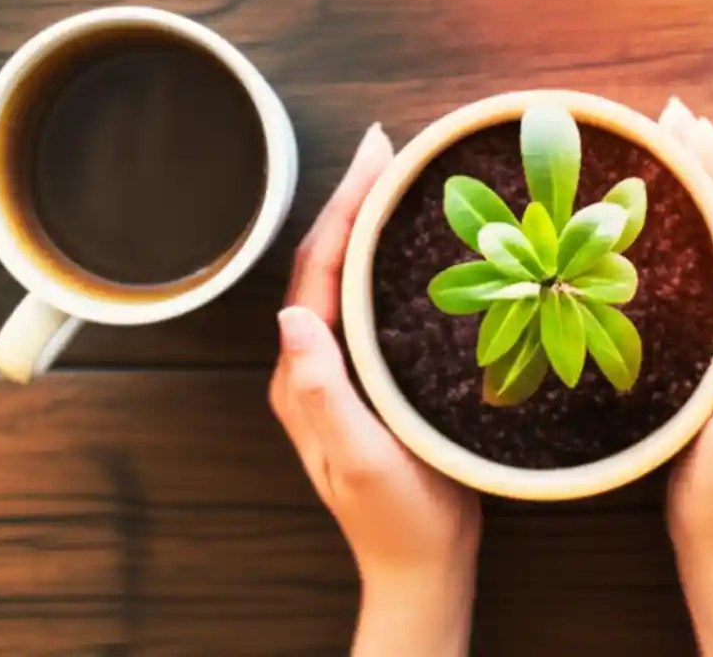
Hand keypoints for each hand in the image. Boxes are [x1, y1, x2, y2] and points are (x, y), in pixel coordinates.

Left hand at [268, 124, 480, 656]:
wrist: (423, 564)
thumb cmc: (395, 519)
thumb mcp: (357, 458)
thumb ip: (322, 391)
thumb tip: (289, 316)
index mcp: (303, 374)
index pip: (317, 272)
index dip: (344, 209)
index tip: (375, 155)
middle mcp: (316, 364)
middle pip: (329, 265)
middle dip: (355, 202)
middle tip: (390, 149)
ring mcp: (347, 372)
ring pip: (352, 282)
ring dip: (372, 227)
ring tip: (402, 181)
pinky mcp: (377, 381)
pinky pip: (377, 307)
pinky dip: (392, 265)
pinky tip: (420, 249)